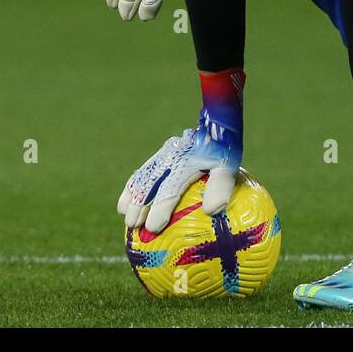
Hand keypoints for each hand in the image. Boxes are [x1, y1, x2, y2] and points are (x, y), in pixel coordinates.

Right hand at [117, 125, 239, 232]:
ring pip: (141, 178)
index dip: (160, 208)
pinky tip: (125, 204)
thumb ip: (221, 187)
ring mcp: (162, 155)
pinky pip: (141, 172)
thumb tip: (212, 211)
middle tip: (134, 227)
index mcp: (185, 163)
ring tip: (127, 219)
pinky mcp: (160, 155)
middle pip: (150, 185)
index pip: (169, 189)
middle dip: (140, 207)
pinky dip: (132, 189)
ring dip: (132, 199)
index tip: (153, 227)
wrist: (216, 124)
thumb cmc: (224, 151)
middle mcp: (169, 158)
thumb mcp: (228, 166)